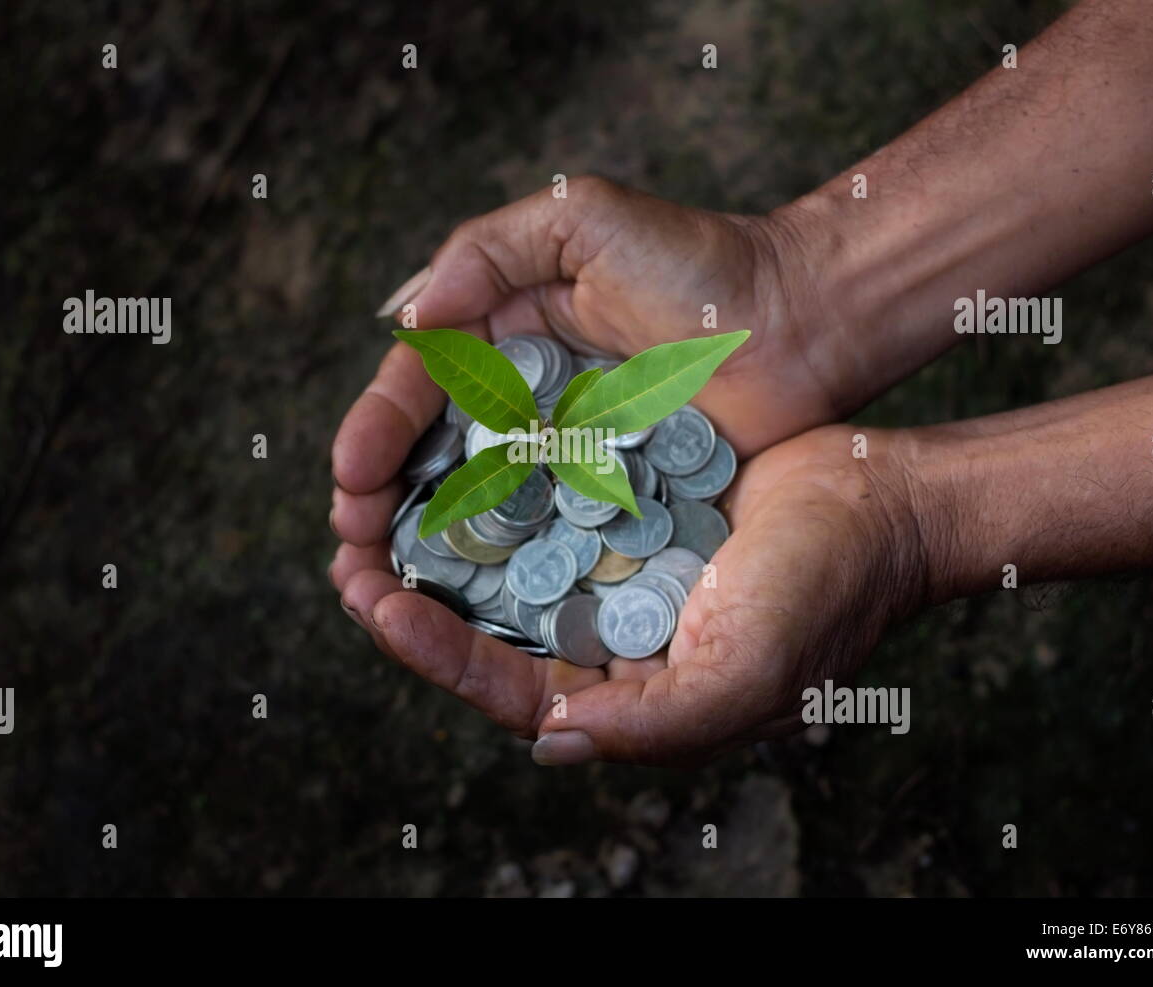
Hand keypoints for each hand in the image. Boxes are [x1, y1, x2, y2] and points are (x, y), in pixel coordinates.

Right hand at [331, 177, 838, 554]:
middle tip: (352, 545)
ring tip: (381, 588)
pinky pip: (544, 540)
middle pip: (430, 456)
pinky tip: (464, 604)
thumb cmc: (698, 262)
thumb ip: (486, 252)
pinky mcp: (609, 503)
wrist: (800, 323)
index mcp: (503, 333)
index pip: (419, 384)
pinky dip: (500, 571)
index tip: (351, 473)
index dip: (378, 429)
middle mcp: (523, 399)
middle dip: (380, 501)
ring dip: (423, 548)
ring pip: (475, 507)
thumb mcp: (583, 219)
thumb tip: (406, 321)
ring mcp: (564, 457)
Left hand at [331, 425, 927, 765]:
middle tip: (347, 559)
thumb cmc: (821, 596)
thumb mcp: (741, 677)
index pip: (506, 684)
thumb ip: (650, 723)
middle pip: (488, 630)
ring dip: (440, 542)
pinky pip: (543, 503)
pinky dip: (495, 486)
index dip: (434, 652)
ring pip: (504, 566)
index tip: (375, 603)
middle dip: (413, 600)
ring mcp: (613, 571)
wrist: (881, 505)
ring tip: (374, 509)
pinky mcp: (623, 508)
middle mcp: (609, 637)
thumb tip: (550, 740)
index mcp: (625, 690)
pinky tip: (451, 455)